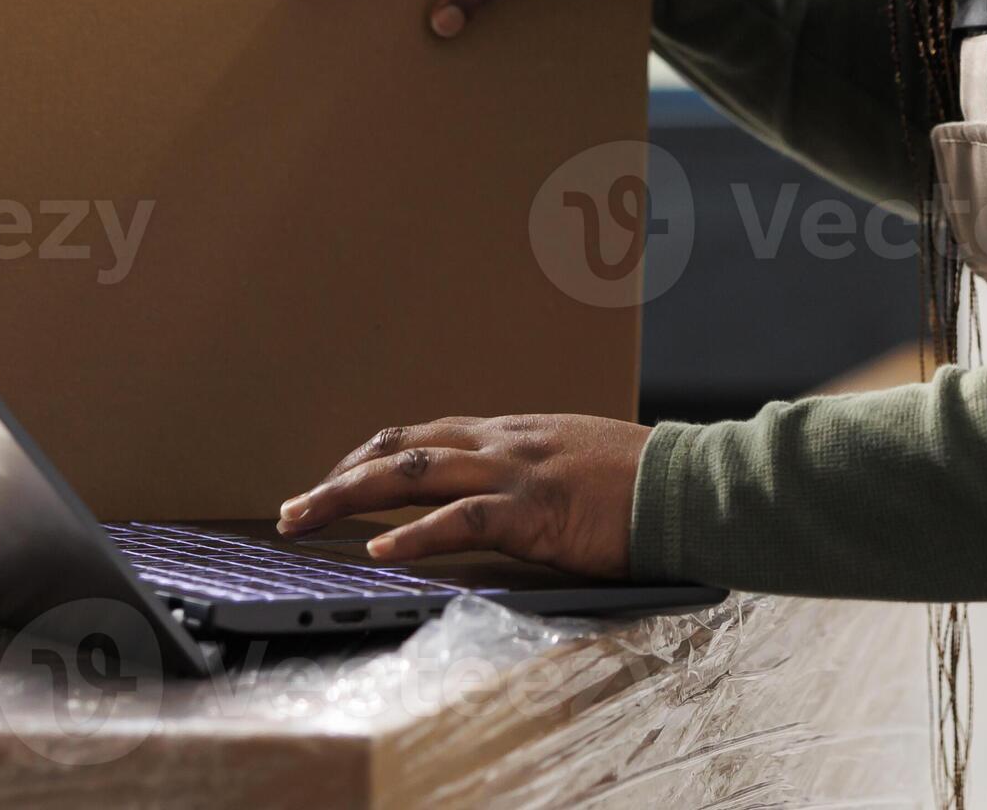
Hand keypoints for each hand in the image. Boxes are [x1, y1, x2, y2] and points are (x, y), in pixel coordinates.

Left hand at [277, 414, 649, 576]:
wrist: (693, 485)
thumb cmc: (644, 482)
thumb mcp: (576, 461)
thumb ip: (533, 471)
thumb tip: (502, 496)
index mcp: (514, 433)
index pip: (424, 436)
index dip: (371, 458)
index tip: (334, 480)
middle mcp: (505, 442)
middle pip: (402, 449)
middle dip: (339, 476)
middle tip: (293, 505)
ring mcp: (517, 472)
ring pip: (414, 474)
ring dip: (348, 497)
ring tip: (303, 519)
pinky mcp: (536, 511)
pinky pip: (462, 519)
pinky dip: (414, 536)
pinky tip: (380, 553)